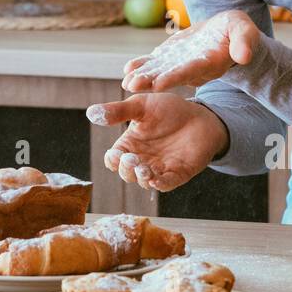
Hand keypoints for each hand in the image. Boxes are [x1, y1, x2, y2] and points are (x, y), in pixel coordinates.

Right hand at [87, 93, 228, 192]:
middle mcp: (141, 159)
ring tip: (143, 167)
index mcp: (130, 145)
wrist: (200, 115)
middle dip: (126, 169)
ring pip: (143, 181)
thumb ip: (118, 111)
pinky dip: (159, 184)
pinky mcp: (178, 174)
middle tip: (131, 159)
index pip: (113, 159)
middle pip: (126, 173)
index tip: (115, 153)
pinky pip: (165, 184)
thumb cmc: (168, 110)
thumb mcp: (141, 106)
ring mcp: (159, 168)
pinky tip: (154, 179)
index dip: (112, 159)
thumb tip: (90, 112)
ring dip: (140, 177)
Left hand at [121, 9, 260, 91]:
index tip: (159, 84)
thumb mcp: (245, 30)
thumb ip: (244, 41)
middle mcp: (194, 69)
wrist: (227, 32)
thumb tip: (244, 56)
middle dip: (151, 82)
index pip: (191, 71)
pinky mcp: (173, 57)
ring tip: (126, 82)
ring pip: (160, 72)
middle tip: (132, 86)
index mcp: (211, 63)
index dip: (175, 77)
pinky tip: (127, 69)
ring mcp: (181, 64)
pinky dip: (142, 65)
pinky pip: (156, 63)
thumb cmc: (238, 29)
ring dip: (143, 77)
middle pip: (171, 76)